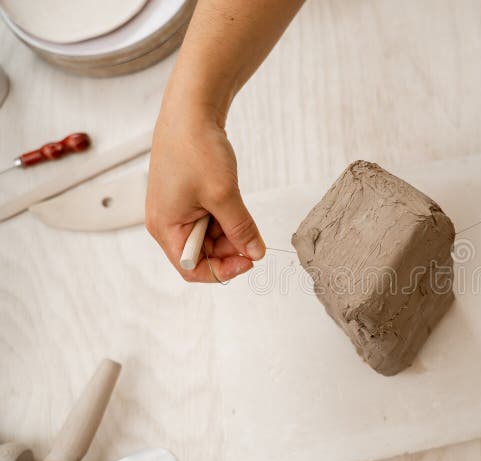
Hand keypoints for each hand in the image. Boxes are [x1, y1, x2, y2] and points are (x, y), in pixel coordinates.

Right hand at [146, 103, 265, 281]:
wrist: (190, 110)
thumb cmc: (195, 148)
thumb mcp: (224, 195)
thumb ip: (240, 229)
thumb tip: (255, 253)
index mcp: (165, 226)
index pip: (190, 268)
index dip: (222, 270)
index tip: (248, 260)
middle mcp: (165, 221)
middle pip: (201, 253)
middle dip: (229, 248)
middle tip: (253, 236)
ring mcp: (175, 208)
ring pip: (208, 236)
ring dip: (230, 231)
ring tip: (241, 210)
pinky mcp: (186, 196)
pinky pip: (208, 218)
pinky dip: (225, 217)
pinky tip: (234, 201)